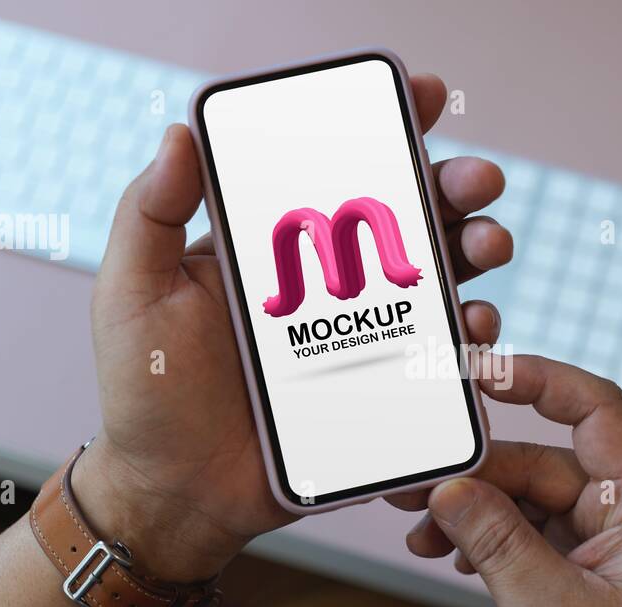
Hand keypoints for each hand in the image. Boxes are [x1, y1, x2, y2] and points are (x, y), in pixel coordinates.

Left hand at [74, 74, 512, 582]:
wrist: (175, 495)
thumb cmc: (146, 394)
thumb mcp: (133, 294)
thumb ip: (150, 213)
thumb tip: (180, 131)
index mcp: (275, 245)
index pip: (336, 169)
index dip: (386, 128)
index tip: (428, 96)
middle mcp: (327, 282)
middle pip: (407, 218)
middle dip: (454, 188)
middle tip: (478, 181)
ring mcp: (357, 336)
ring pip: (436, 279)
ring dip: (476, 251)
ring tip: (488, 246)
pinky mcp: (379, 391)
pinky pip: (437, 356)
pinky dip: (468, 336)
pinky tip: (474, 326)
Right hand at [388, 354, 621, 606]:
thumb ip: (498, 543)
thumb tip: (451, 490)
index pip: (594, 405)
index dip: (535, 377)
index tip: (477, 371)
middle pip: (544, 458)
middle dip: (477, 472)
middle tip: (415, 487)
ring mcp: (614, 533)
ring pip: (533, 495)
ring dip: (477, 511)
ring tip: (424, 535)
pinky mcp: (596, 559)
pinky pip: (537, 527)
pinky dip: (495, 537)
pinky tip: (457, 557)